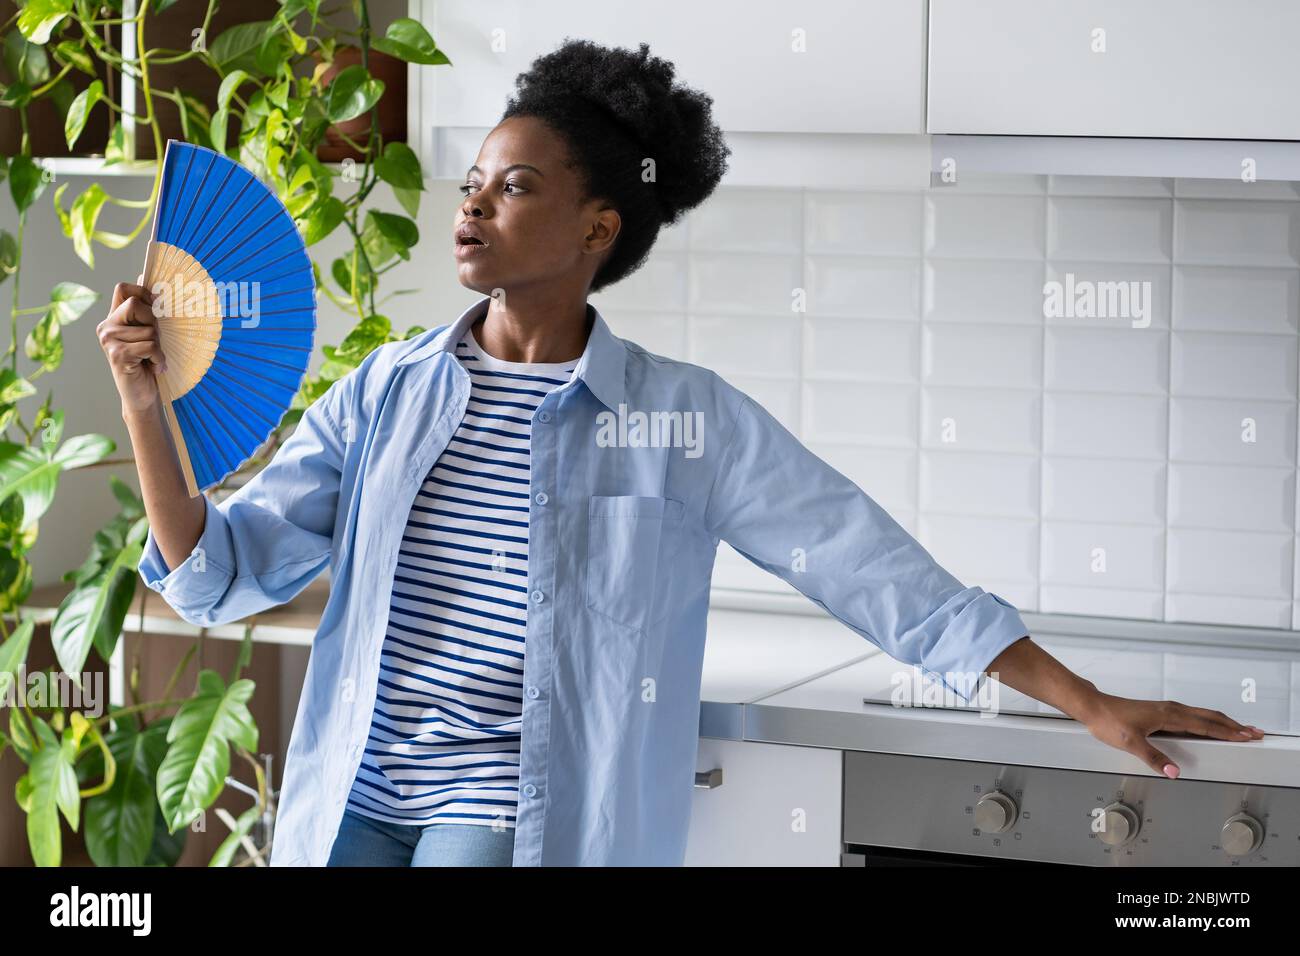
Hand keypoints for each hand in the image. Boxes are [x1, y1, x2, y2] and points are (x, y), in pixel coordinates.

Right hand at [97, 274, 167, 415]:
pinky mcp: (117, 354)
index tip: (155, 309)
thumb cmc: (149, 363)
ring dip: (159, 347)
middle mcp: (106, 326)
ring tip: (152, 359)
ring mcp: (109, 340)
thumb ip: (146, 310)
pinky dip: (158, 358)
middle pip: (137, 305)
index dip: (143, 292)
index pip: (123, 288)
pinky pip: (149, 346)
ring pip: (149, 329)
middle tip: (155, 342)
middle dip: (155, 323)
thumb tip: (144, 274)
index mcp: (113, 318)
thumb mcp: (150, 334)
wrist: (143, 396)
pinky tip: (153, 367)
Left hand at [1076, 691, 1264, 778]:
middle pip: (1210, 717)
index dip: (1228, 732)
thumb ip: (1153, 758)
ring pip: (1202, 715)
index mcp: (1169, 715)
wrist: (1093, 707)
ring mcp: (1166, 709)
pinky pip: (1192, 716)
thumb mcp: (1131, 742)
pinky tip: (1208, 726)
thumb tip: (1173, 772)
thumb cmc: (1109, 721)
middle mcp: (1171, 709)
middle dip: (1234, 725)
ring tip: (1238, 729)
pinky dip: (1207, 721)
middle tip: (1254, 732)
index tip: (1247, 737)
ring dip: (1222, 722)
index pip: (1206, 725)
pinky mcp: (1160, 712)